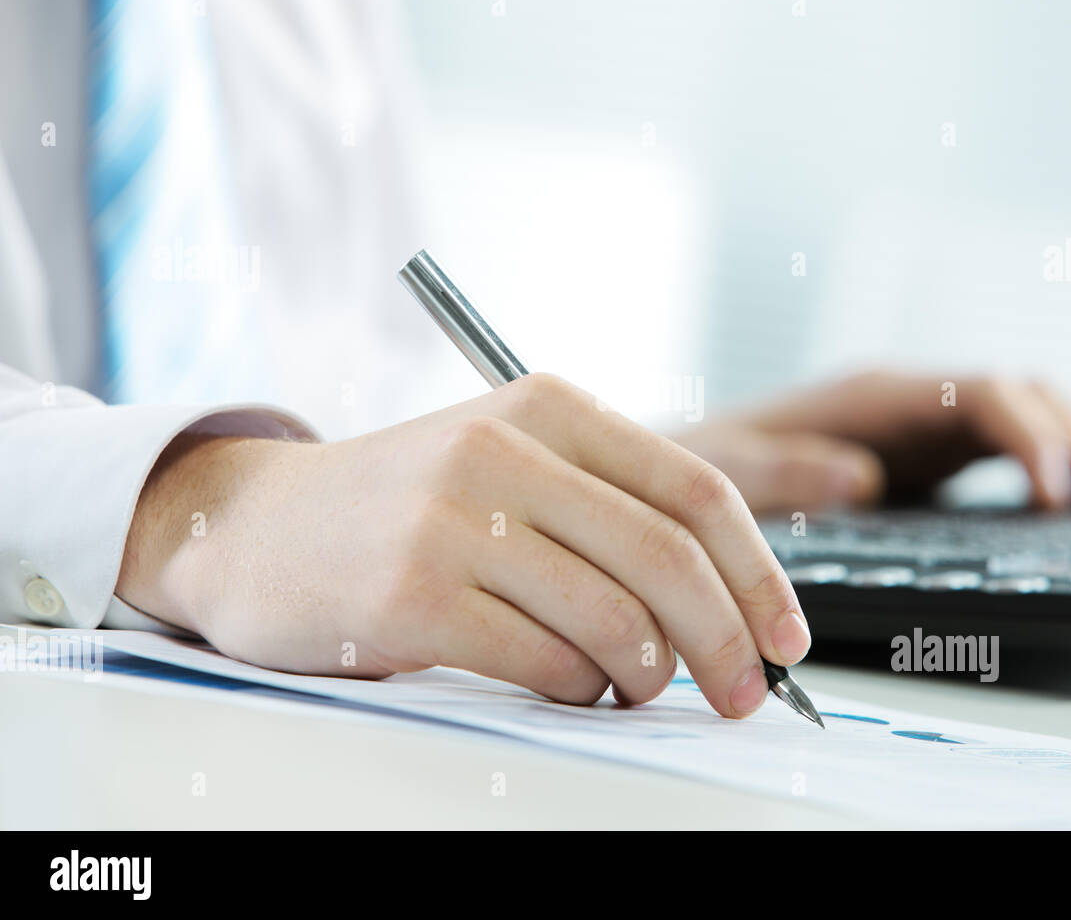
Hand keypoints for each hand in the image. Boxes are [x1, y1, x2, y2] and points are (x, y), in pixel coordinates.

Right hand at [116, 374, 809, 717]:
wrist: (256, 525)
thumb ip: (608, 511)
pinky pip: (545, 663)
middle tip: (746, 693)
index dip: (758, 573)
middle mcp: (504, 448)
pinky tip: (570, 686)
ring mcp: (453, 519)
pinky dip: (579, 691)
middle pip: (668, 559)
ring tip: (634, 686)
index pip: (696, 490)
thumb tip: (728, 602)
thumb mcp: (511, 465)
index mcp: (548, 406)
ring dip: (648, 674)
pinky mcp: (413, 593)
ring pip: (613, 618)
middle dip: (727, 641)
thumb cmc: (408, 505)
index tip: (786, 637)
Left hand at [674, 371, 1070, 513]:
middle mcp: (905, 400)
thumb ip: (786, 471)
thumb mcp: (727, 471)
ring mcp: (917, 427)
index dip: (1030, 438)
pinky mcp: (919, 458)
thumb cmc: (694, 468)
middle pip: (1022, 399)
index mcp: (871, 394)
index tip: (1059, 494)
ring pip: (1025, 418)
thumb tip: (863, 477)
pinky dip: (1052, 469)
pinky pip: (1004, 450)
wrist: (670, 472)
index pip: (980, 395)